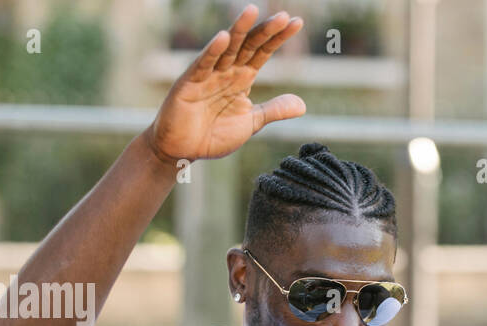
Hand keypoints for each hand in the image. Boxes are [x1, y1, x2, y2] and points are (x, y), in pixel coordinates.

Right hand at [145, 6, 305, 165]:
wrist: (184, 150)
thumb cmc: (214, 134)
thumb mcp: (251, 123)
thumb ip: (273, 110)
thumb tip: (303, 105)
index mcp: (241, 78)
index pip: (262, 52)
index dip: (278, 38)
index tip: (297, 23)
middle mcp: (226, 71)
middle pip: (248, 45)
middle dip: (265, 31)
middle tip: (283, 16)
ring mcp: (207, 74)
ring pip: (226, 48)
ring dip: (239, 30)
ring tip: (253, 11)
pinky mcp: (189, 83)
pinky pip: (203, 64)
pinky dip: (212, 51)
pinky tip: (223, 37)